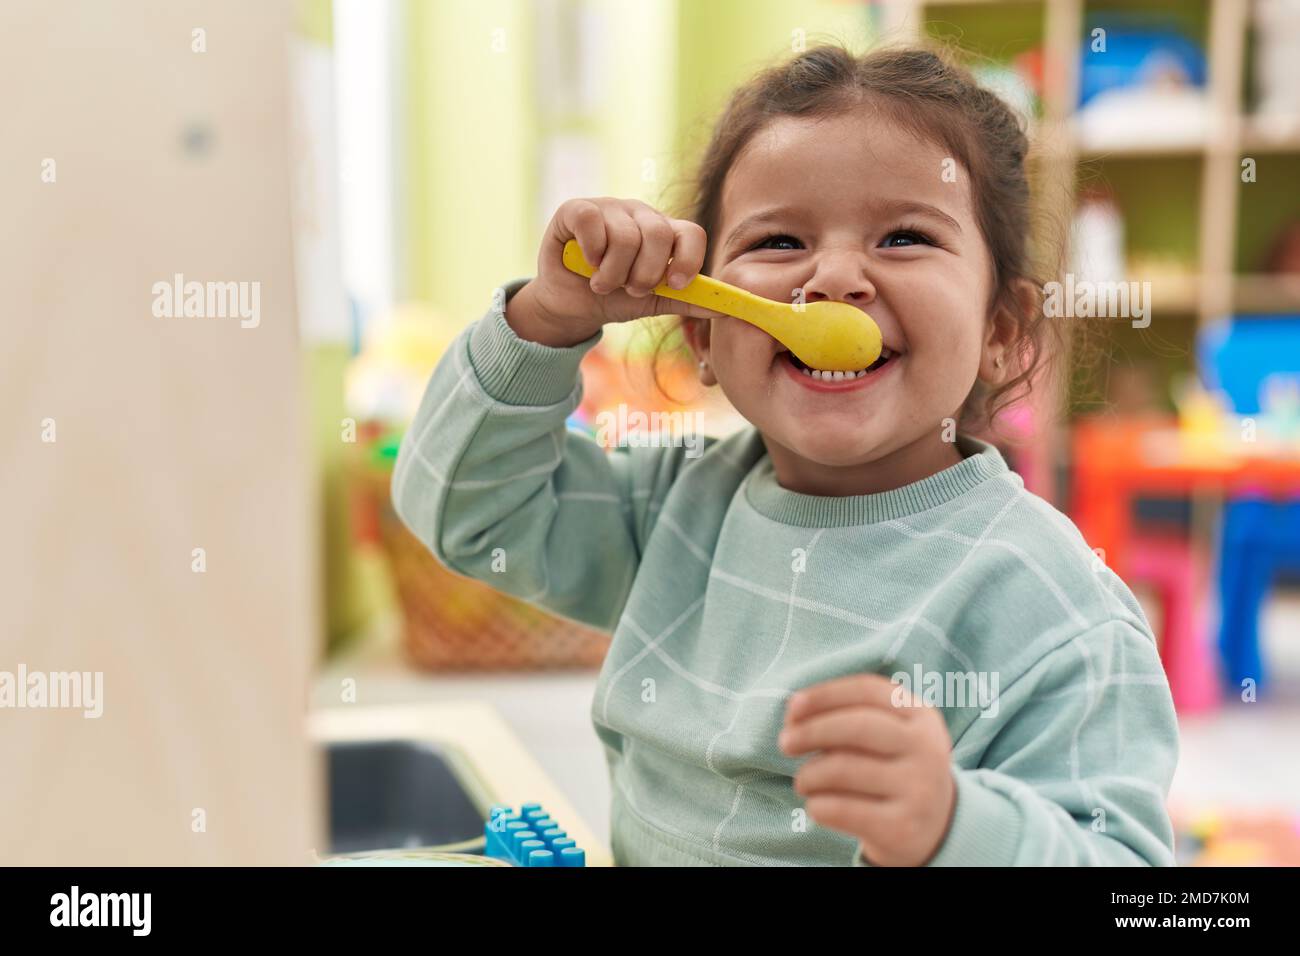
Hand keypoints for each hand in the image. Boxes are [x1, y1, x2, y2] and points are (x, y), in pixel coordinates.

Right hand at [507, 197, 723, 346]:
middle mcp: (640, 214)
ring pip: (624, 235)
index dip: (688, 260)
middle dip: (645, 273)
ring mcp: (609, 207)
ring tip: (603, 284)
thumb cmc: (616, 297)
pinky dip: (592, 251)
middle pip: (658, 234)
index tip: (675, 285)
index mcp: (665, 232)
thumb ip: (689, 300)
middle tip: (630, 289)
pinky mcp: (576, 208)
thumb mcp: (655, 301)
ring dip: (613, 273)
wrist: (572, 305)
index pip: (691, 233)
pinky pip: (592, 221)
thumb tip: (727, 306)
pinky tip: (587, 263)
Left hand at [778, 673, 956, 865]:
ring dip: (808, 774)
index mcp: (921, 715)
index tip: (792, 707)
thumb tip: (794, 715)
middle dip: (810, 731)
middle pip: (856, 726)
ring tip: (803, 782)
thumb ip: (848, 718)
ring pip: (843, 768)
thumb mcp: (888, 735)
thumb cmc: (892, 769)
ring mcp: (919, 790)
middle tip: (785, 743)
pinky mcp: (903, 828)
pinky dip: (817, 805)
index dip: (824, 694)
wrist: (934, 829)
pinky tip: (817, 805)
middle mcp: (927, 749)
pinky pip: (841, 809)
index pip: (867, 690)